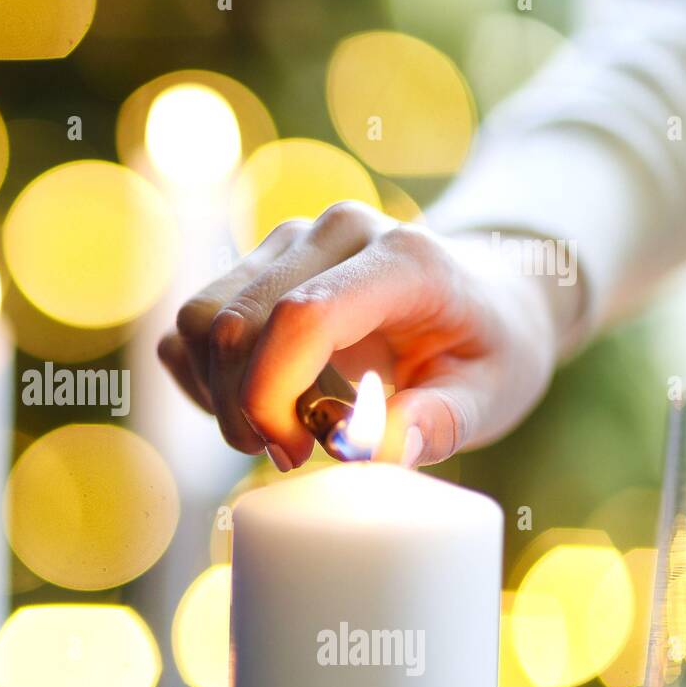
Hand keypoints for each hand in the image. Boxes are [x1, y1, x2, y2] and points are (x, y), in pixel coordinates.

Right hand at [157, 201, 566, 469]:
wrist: (486, 293)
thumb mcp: (494, 394)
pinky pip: (191, 329)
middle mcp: (334, 233)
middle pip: (234, 323)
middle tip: (293, 454)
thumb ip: (440, 421)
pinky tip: (264, 401)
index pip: (302, 316)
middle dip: (243, 409)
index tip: (292, 452)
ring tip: (284, 426)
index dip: (272, 394)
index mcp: (404, 258)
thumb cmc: (489, 348)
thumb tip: (375, 448)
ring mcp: (286, 241)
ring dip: (222, 394)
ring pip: (199, 322)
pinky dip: (207, 380)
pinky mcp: (254, 263)